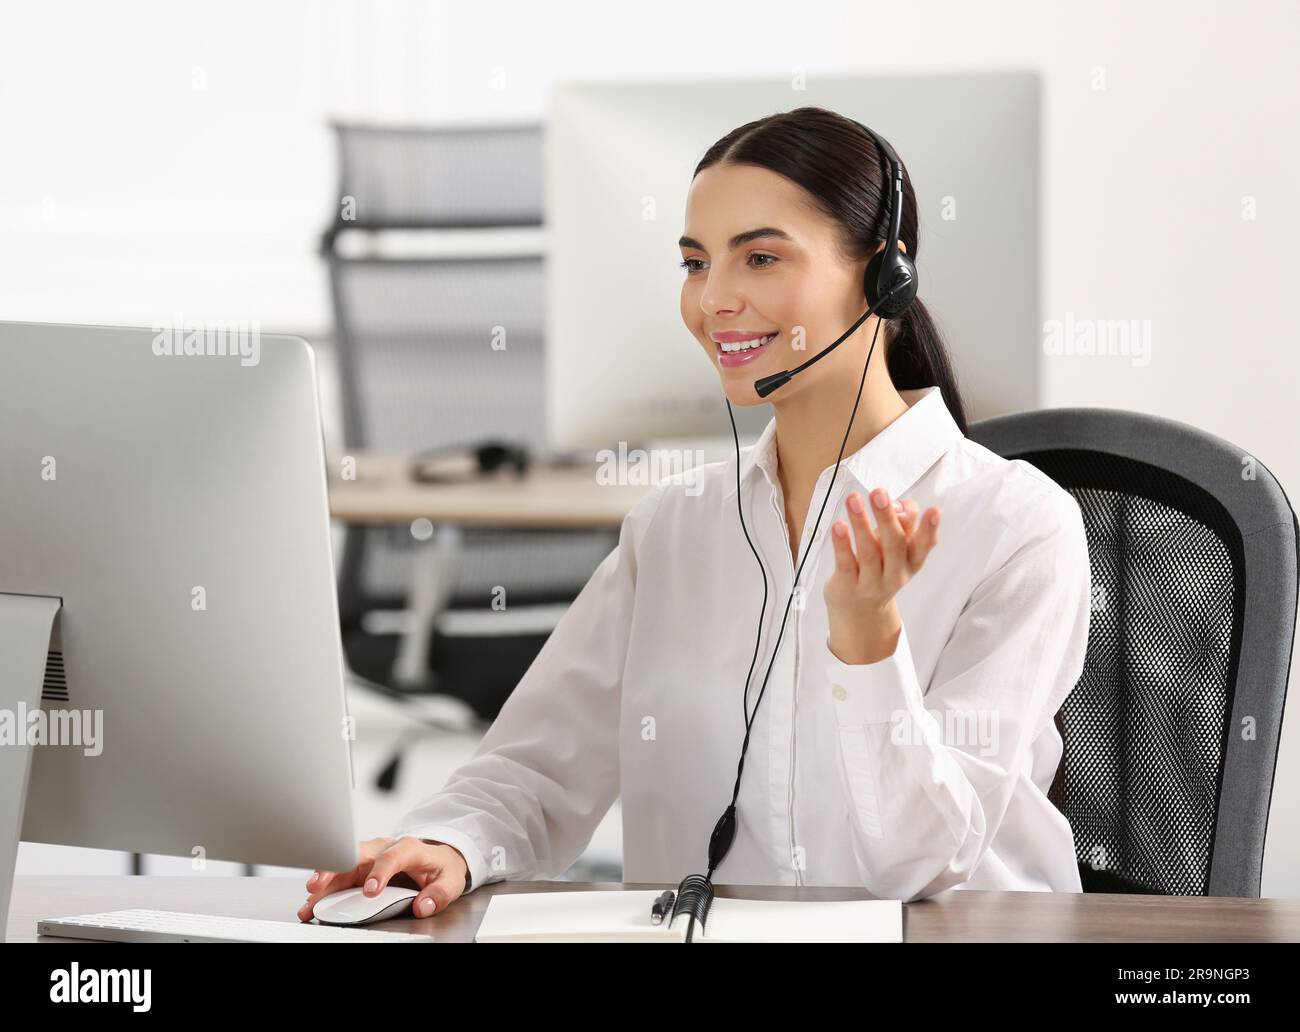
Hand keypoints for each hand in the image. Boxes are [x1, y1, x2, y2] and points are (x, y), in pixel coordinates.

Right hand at [298, 836, 469, 921]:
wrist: (438, 858)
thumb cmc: (441, 867)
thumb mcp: (450, 880)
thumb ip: (439, 894)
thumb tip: (423, 906)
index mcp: (408, 848)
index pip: (392, 857)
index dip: (380, 872)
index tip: (371, 890)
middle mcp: (384, 848)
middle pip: (357, 854)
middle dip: (336, 867)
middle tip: (319, 885)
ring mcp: (369, 857)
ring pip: (342, 864)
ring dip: (324, 880)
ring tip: (309, 899)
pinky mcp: (359, 868)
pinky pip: (339, 875)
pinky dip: (325, 889)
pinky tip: (312, 902)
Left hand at [823, 487, 940, 663]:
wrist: (859, 611)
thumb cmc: (880, 567)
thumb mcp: (897, 547)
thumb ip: (902, 522)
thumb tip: (897, 503)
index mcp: (912, 562)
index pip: (925, 545)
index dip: (930, 529)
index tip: (934, 510)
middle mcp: (895, 574)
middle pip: (894, 545)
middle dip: (886, 517)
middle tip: (879, 493)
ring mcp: (871, 583)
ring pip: (868, 552)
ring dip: (861, 523)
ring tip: (854, 499)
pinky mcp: (848, 587)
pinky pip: (846, 563)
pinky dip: (842, 544)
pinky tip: (839, 526)